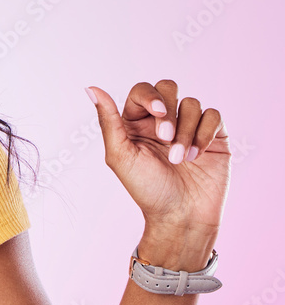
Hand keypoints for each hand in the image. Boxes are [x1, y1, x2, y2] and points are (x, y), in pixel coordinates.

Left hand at [85, 80, 230, 265]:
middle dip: (169, 112)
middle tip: (166, 138)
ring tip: (180, 159)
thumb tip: (91, 88)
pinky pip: (213, 116)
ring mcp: (189, 127)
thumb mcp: (120, 156)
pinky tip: (197, 156)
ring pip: (192, 103)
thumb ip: (108, 121)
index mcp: (136, 122)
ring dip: (186, 131)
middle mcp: (162, 121)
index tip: (159, 113)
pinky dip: (205, 133)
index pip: (142, 91)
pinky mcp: (212, 136)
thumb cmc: (147, 190)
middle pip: (168, 87)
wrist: (182, 216)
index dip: (151, 96)